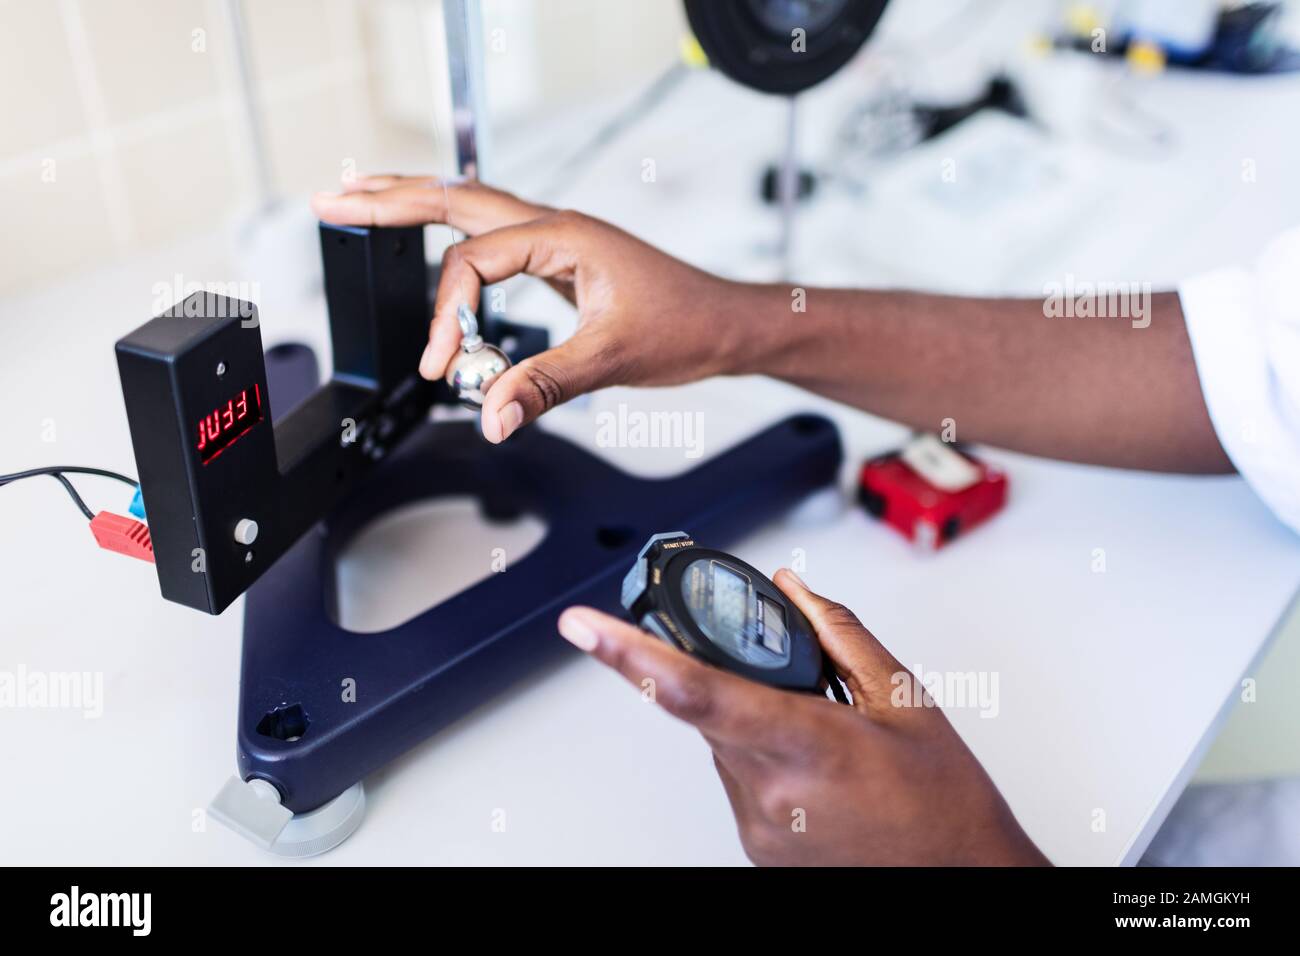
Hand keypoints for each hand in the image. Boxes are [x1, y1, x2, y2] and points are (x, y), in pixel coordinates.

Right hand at [312, 175, 750, 442]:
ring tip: (362, 198)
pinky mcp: (560, 259)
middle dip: (390, 199)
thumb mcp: (613, 360)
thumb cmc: (687, 327)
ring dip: (416, 202)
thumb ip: (547, 385)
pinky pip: (493, 235)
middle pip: (454, 199)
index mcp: (564, 236)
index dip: (450, 316)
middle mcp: (555, 226)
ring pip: (471, 208)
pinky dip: (452, 231)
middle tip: (332, 200)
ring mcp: (557, 239)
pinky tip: (434, 234)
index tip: (447, 368)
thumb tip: (494, 415)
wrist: (727, 324)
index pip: (473, 262)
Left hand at [557, 570, 1048, 865]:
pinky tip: (819, 766)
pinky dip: (766, 755)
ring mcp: (758, 827)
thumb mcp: (905, 701)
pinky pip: (741, 777)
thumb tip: (790, 589)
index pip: (694, 691)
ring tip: (827, 734)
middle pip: (710, 707)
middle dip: (736, 675)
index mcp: (807, 745)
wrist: (963, 884)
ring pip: (725, 741)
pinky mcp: (756, 846)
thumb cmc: (945, 807)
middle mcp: (769, 792)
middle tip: (788, 674)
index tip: (585, 625)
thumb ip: (837, 634)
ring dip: (757, 719)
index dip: (629, 655)